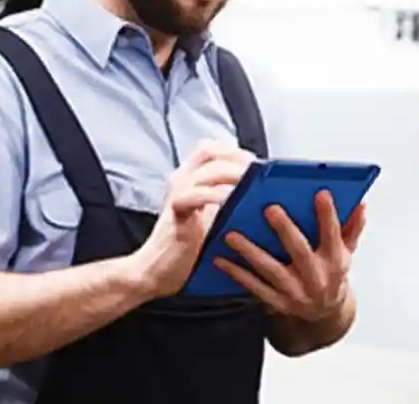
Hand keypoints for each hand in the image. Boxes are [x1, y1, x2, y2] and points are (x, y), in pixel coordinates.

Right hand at [126, 139, 254, 298]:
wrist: (156, 270)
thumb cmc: (188, 246)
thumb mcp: (212, 217)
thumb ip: (228, 200)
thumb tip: (261, 193)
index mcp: (189, 178)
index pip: (212, 148)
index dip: (236, 151)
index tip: (257, 163)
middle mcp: (181, 180)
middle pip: (209, 150)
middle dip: (237, 159)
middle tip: (258, 173)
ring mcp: (177, 193)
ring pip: (207, 171)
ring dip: (233, 175)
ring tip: (252, 185)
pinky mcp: (176, 211)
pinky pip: (196, 195)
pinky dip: (217, 195)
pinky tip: (232, 201)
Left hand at [215, 191, 366, 322]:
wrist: (324, 313)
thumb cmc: (331, 272)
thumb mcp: (346, 251)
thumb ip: (352, 227)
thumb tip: (360, 203)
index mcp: (335, 261)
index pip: (334, 234)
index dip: (328, 214)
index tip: (321, 192)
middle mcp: (317, 278)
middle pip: (300, 251)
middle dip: (285, 229)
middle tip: (269, 208)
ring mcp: (296, 293)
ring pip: (271, 270)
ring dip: (250, 252)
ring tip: (231, 234)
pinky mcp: (278, 303)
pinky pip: (254, 287)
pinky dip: (236, 273)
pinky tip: (220, 258)